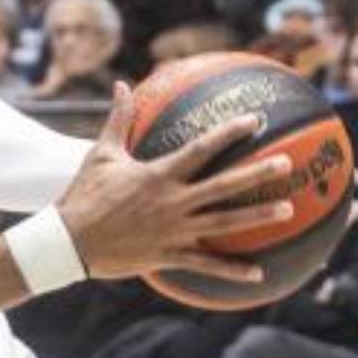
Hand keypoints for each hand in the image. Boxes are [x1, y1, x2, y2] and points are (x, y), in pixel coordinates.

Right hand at [56, 83, 295, 283]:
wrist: (68, 241)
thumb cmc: (84, 194)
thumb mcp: (101, 154)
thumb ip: (118, 119)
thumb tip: (123, 85)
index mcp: (159, 174)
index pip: (202, 148)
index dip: (230, 132)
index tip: (255, 120)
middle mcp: (173, 202)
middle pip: (224, 185)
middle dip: (258, 172)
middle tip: (287, 163)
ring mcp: (174, 231)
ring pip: (225, 223)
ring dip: (258, 217)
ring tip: (289, 209)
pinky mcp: (169, 256)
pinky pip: (207, 264)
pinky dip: (233, 269)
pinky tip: (259, 272)